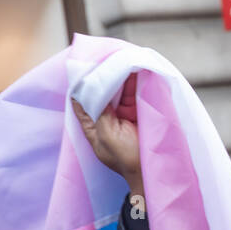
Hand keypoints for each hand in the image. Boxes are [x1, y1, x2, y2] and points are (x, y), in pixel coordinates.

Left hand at [72, 72, 143, 199]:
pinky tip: (131, 69)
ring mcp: (122, 116)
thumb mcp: (107, 136)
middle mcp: (106, 121)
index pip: (81, 107)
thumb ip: (100, 114)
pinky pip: (132, 93)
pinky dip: (132, 82)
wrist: (152, 169)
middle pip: (100, 96)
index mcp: (93, 130)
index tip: (78, 73)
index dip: (79, 91)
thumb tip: (94, 92)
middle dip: (101, 80)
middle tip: (100, 61)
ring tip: (117, 61)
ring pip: (117, 92)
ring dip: (117, 78)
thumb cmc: (126, 158)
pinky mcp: (137, 112)